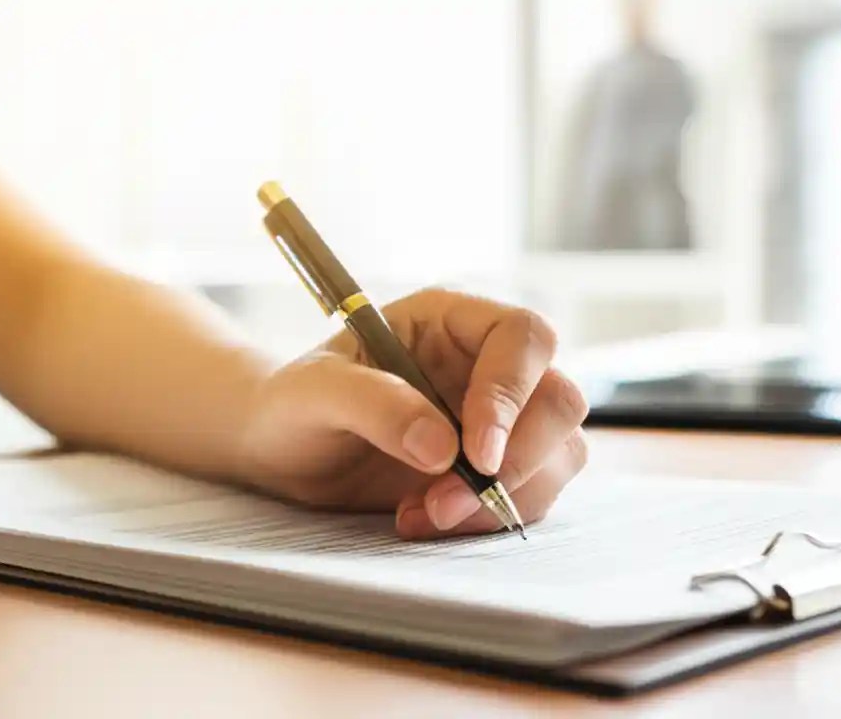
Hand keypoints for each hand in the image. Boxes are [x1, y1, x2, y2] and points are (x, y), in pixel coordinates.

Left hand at [236, 289, 588, 538]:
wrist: (281, 453)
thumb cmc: (292, 405)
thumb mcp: (313, 394)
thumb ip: (372, 404)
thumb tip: (442, 446)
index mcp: (451, 320)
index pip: (523, 337)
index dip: (512, 392)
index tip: (476, 452)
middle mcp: (486, 363)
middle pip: (559, 399)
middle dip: (516, 461)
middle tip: (446, 502)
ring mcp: (500, 418)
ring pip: (557, 453)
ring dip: (501, 498)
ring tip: (420, 515)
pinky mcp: (495, 468)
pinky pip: (531, 493)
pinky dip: (487, 519)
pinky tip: (423, 521)